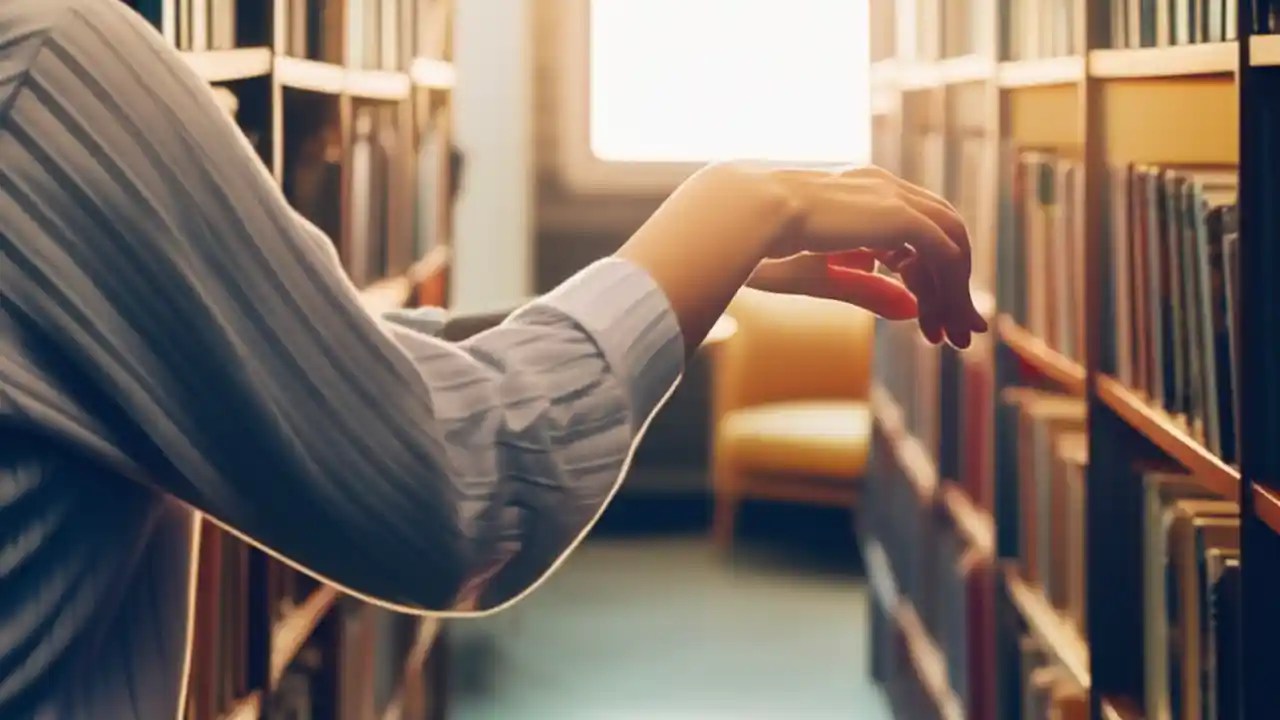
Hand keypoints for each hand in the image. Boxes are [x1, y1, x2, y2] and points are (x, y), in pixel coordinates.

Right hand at [709, 162, 987, 347]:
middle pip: (942, 235)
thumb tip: (910, 310)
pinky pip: (944, 252)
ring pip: (951, 242)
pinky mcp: (899, 215)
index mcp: (861, 195)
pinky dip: (952, 287)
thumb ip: (868, 289)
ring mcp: (893, 196)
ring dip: (957, 291)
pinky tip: (944, 318)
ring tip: (957, 335)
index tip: (926, 320)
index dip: (925, 277)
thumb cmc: (761, 244)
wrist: (744, 217)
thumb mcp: (823, 274)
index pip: (913, 232)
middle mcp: (883, 189)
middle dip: (954, 286)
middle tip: (959, 333)